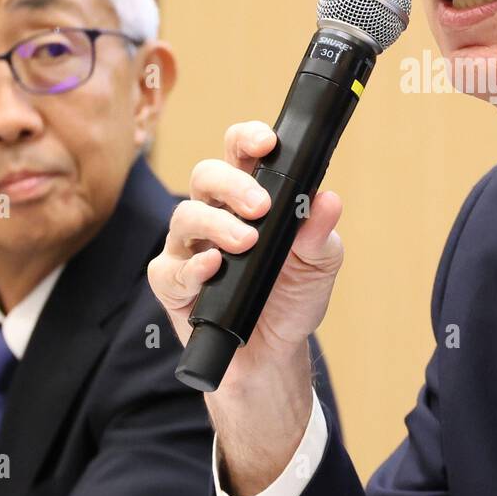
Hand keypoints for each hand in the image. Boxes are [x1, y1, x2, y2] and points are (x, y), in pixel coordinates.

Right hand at [147, 120, 343, 492]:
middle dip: (233, 184)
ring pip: (184, 215)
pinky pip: (169, 268)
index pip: (240, 153)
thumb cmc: (291, 299)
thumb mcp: (318, 264)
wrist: (272, 356)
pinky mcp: (172, 284)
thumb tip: (327, 199)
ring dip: (216, 224)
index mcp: (249, 197)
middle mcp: (214, 214)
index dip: (248, 139)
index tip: (266, 143)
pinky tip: (212, 268)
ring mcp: (189, 247)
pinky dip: (192, 267)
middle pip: (206, 175)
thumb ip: (320, 232)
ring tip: (246, 242)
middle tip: (260, 206)